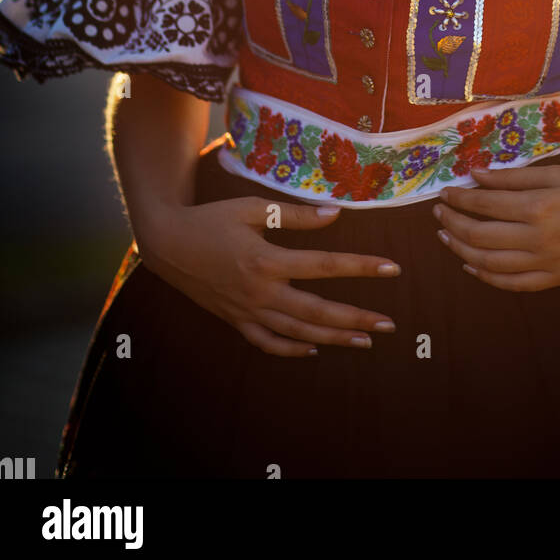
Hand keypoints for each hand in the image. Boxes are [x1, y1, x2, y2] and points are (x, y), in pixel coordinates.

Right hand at [136, 196, 400, 355]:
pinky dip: (293, 351)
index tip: (392, 269)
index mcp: (266, 260)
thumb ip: (295, 215)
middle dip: (356, 319)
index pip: (325, 265)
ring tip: (365, 341)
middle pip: (318, 311)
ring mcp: (247, 312)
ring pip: (298, 333)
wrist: (167, 244)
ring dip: (334, 338)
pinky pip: (268, 344)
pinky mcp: (236, 321)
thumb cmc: (212, 219)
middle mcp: (260, 292)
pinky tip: (314, 350)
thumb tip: (336, 214)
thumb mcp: (252, 208)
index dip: (361, 267)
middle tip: (389, 325)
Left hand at [432, 163, 559, 290]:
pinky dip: (487, 277)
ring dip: (461, 250)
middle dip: (453, 223)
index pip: (484, 204)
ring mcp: (546, 264)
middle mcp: (538, 239)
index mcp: (539, 207)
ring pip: (489, 263)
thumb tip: (476, 175)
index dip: (459, 198)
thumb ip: (514, 177)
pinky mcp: (555, 280)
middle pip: (480, 235)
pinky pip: (513, 284)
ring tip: (446, 236)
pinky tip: (472, 266)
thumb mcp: (558, 173)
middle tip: (438, 212)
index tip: (445, 192)